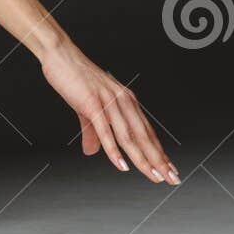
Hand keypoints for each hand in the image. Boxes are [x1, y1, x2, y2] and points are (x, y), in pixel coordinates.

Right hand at [40, 40, 179, 183]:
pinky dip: (115, 151)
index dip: (159, 151)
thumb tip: (92, 151)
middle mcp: (123, 101)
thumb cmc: (76, 78)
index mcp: (126, 101)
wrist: (62, 56)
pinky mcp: (93, 104)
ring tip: (154, 175)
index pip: (147, 131)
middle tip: (172, 178)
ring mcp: (109, 103)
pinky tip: (122, 165)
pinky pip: (105, 132)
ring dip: (143, 159)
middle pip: (144, 137)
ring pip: (129, 137)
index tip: (169, 168)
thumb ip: (92, 132)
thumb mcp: (88, 108)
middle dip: (159, 160)